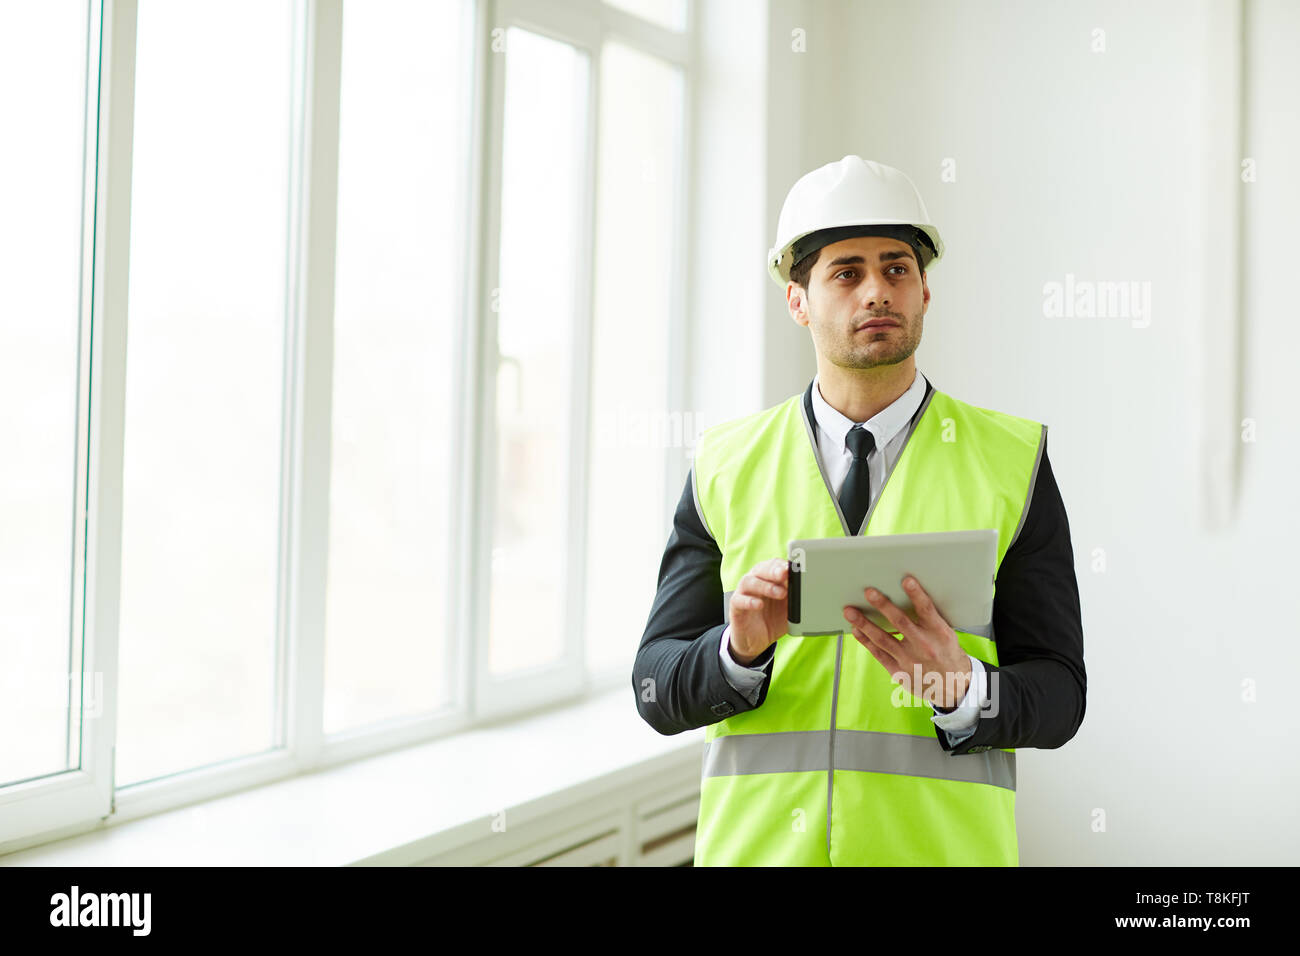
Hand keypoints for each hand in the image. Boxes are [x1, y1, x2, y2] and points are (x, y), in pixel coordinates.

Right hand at [728, 558, 788, 664]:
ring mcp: (744, 593)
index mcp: (769, 579)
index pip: (774, 565)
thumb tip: (810, 592)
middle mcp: (755, 582)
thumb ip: (796, 600)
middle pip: (761, 569)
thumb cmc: (773, 620)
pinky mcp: (735, 607)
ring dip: (765, 585)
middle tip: (785, 574)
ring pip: (749, 581)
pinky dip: (749, 601)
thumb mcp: (789, 610)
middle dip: (774, 570)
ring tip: (780, 593)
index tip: (794, 566)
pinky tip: (759, 605)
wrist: (756, 641)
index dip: (783, 565)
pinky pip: (739, 600)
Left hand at [843, 575, 971, 709]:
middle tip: (869, 592)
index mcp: (940, 634)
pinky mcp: (898, 671)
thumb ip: (929, 619)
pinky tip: (856, 630)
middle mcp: (924, 646)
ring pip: (882, 639)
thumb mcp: (946, 634)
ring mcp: (909, 660)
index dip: (917, 595)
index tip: (907, 580)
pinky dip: (865, 641)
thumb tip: (906, 598)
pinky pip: (878, 653)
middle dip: (883, 605)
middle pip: (900, 622)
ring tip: (850, 611)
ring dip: (864, 624)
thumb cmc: (947, 654)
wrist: (952, 687)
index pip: (927, 610)